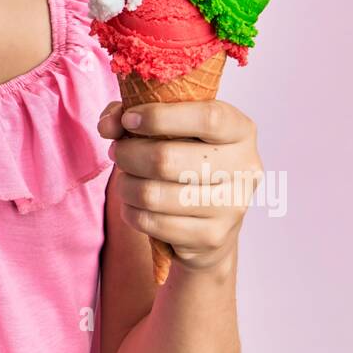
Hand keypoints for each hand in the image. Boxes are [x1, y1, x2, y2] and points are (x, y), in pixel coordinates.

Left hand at [97, 98, 262, 276]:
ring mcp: (231, 206)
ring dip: (126, 186)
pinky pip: (153, 223)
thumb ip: (130, 115)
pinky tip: (134, 204)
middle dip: (129, 155)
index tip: (128, 120)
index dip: (160, 117)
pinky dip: (132, 212)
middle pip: (167, 159)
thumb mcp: (166, 127)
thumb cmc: (185, 158)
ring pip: (154, 195)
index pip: (208, 118)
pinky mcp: (212, 237)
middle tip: (118, 153)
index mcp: (241, 130)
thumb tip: (108, 126)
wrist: (209, 219)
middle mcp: (244, 168)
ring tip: (125, 180)